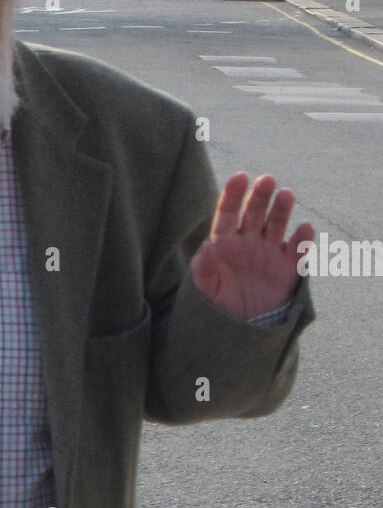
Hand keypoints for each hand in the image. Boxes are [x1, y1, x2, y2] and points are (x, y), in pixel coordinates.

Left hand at [189, 172, 314, 320]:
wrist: (242, 330)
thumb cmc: (218, 308)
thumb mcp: (205, 290)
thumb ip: (203, 269)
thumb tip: (205, 247)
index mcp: (225, 243)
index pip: (228, 213)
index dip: (234, 194)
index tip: (240, 177)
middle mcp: (248, 242)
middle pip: (255, 212)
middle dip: (260, 196)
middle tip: (267, 181)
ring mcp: (270, 252)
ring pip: (277, 224)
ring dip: (282, 209)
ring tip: (285, 195)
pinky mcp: (289, 267)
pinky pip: (298, 249)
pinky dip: (302, 238)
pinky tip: (304, 229)